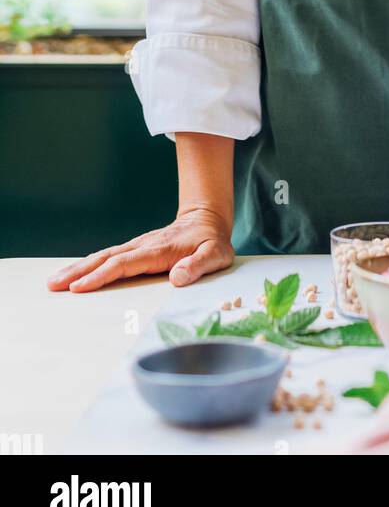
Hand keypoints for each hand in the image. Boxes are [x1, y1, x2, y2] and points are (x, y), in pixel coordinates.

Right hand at [46, 206, 234, 293]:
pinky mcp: (135, 248)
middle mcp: (143, 246)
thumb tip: (178, 278)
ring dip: (78, 268)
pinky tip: (75, 273)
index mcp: (160, 250)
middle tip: (54, 285)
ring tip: (54, 281)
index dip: (102, 276)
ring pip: (103, 256)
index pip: (125, 264)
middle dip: (79, 271)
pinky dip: (89, 264)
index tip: (80, 287)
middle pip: (106, 258)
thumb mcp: (215, 255)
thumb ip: (198, 266)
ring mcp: (137, 245)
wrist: (206, 219)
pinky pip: (108, 256)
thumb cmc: (212, 242)